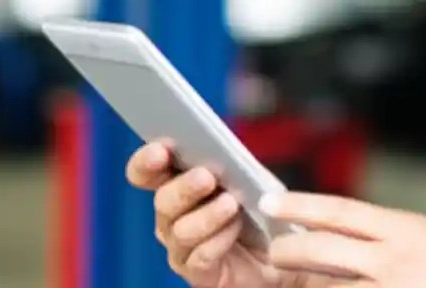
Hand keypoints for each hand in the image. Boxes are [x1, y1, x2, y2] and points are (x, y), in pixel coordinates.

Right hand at [126, 140, 284, 287]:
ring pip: (180, 230)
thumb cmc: (260, 210)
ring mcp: (181, 248)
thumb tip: (224, 150)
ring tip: (231, 203)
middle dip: (184, 187)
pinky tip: (236, 227)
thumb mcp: (251, 179)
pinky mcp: (198, 273)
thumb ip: (232, 164)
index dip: (146, 162)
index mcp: (177, 186)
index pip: (146, 174)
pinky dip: (218, 240)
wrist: (279, 252)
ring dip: (207, 215)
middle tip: (206, 178)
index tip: (160, 151)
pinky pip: (198, 258)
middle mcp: (172, 217)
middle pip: (163, 201)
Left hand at [259, 193, 425, 286]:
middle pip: (322, 250)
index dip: (301, 205)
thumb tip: (425, 220)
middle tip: (272, 253)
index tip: (271, 201)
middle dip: (290, 252)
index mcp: (405, 229)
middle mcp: (391, 259)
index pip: (340, 211)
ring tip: (295, 286)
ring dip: (310, 287)